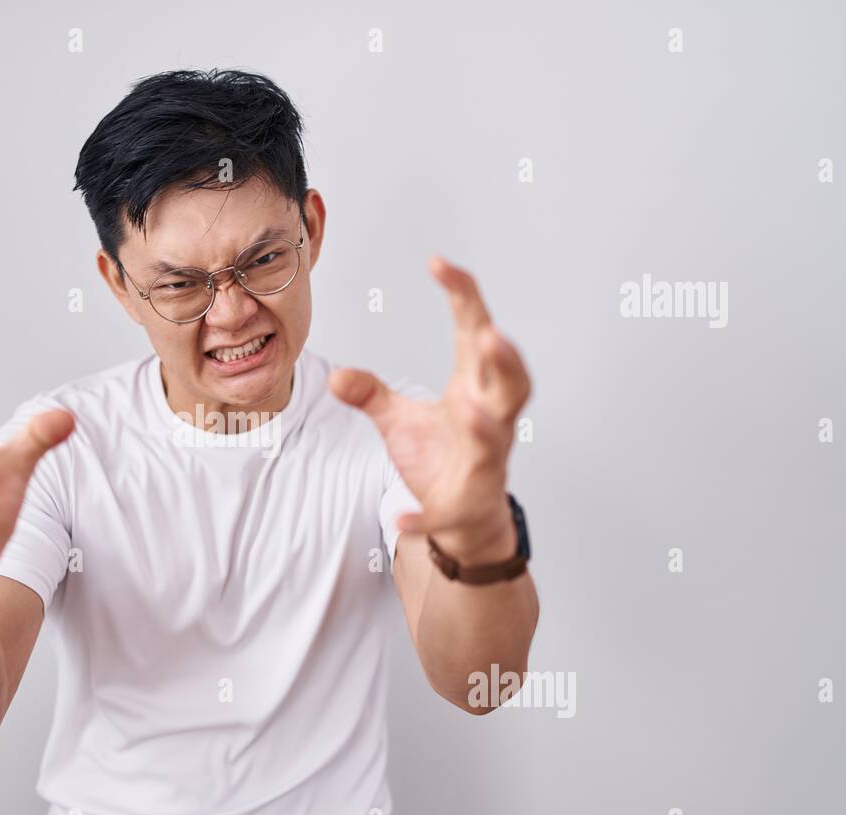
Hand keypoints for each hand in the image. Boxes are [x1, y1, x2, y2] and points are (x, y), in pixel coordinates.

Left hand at [329, 256, 530, 562]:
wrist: (465, 518)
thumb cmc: (442, 455)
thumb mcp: (397, 419)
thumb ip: (369, 393)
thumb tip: (337, 374)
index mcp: (473, 389)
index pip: (475, 333)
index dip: (464, 298)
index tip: (439, 263)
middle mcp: (488, 420)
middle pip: (509, 385)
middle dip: (503, 362)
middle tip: (490, 334)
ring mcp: (483, 462)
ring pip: (493, 441)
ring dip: (485, 426)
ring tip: (471, 410)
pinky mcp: (465, 503)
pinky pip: (447, 510)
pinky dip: (425, 516)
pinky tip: (399, 521)